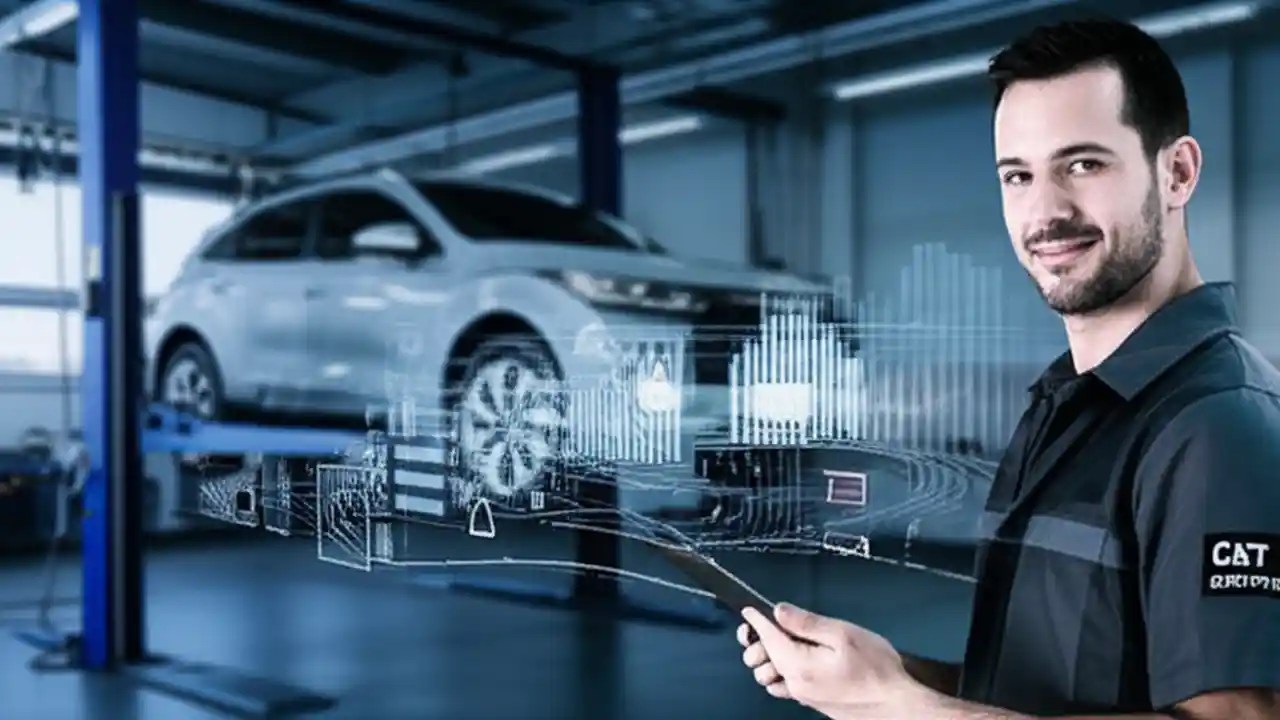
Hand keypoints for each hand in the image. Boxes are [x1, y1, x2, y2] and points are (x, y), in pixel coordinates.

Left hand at [738, 602, 929, 719]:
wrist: (896, 704)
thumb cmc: (875, 668)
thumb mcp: (843, 635)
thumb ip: (808, 623)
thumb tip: (778, 611)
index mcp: (798, 664)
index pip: (767, 637)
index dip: (756, 619)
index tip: (749, 608)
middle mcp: (794, 683)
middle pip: (759, 660)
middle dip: (758, 639)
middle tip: (771, 623)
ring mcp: (802, 695)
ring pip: (768, 676)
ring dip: (767, 658)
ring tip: (783, 641)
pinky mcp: (812, 701)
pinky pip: (784, 686)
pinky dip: (780, 672)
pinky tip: (796, 661)